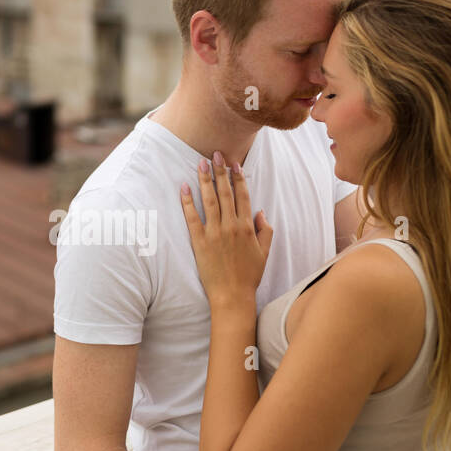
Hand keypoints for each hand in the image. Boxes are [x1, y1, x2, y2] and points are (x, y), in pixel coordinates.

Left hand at [179, 152, 272, 308]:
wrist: (232, 296)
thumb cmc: (249, 275)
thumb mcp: (264, 252)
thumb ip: (265, 231)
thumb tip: (260, 212)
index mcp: (247, 227)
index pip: (243, 196)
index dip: (239, 178)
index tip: (235, 163)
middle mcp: (231, 226)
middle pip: (225, 193)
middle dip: (221, 171)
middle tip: (216, 153)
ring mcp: (214, 233)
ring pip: (209, 200)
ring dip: (205, 180)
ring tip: (201, 163)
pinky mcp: (199, 242)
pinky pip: (192, 218)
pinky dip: (188, 202)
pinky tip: (184, 187)